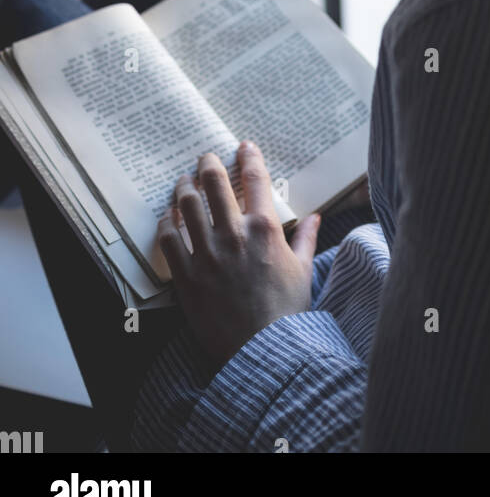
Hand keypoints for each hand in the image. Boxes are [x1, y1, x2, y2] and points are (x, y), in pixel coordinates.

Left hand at [157, 140, 319, 367]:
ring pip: (188, 205)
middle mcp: (234, 234)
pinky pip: (169, 239)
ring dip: (184, 187)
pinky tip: (169, 217)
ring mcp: (207, 253)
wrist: (262, 350)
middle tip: (204, 157)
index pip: (255, 178)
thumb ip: (306, 238)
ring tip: (184, 182)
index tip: (243, 146)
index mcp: (265, 228)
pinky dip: (167, 222)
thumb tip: (314, 216)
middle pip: (214, 183)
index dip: (249, 156)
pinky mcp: (186, 275)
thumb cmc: (287, 311)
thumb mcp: (303, 270)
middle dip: (208, 163)